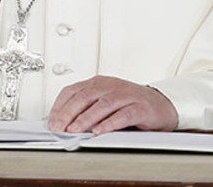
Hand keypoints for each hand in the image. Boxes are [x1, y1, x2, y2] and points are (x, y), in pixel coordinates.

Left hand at [46, 76, 178, 134]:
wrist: (161, 104)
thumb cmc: (130, 103)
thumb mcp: (105, 101)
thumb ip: (86, 108)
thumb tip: (63, 123)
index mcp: (99, 82)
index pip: (74, 90)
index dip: (60, 106)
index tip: (51, 121)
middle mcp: (111, 86)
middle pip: (85, 96)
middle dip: (69, 113)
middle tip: (59, 127)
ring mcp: (126, 95)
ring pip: (103, 104)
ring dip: (86, 118)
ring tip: (75, 130)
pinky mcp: (140, 107)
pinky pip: (123, 115)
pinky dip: (110, 123)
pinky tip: (100, 131)